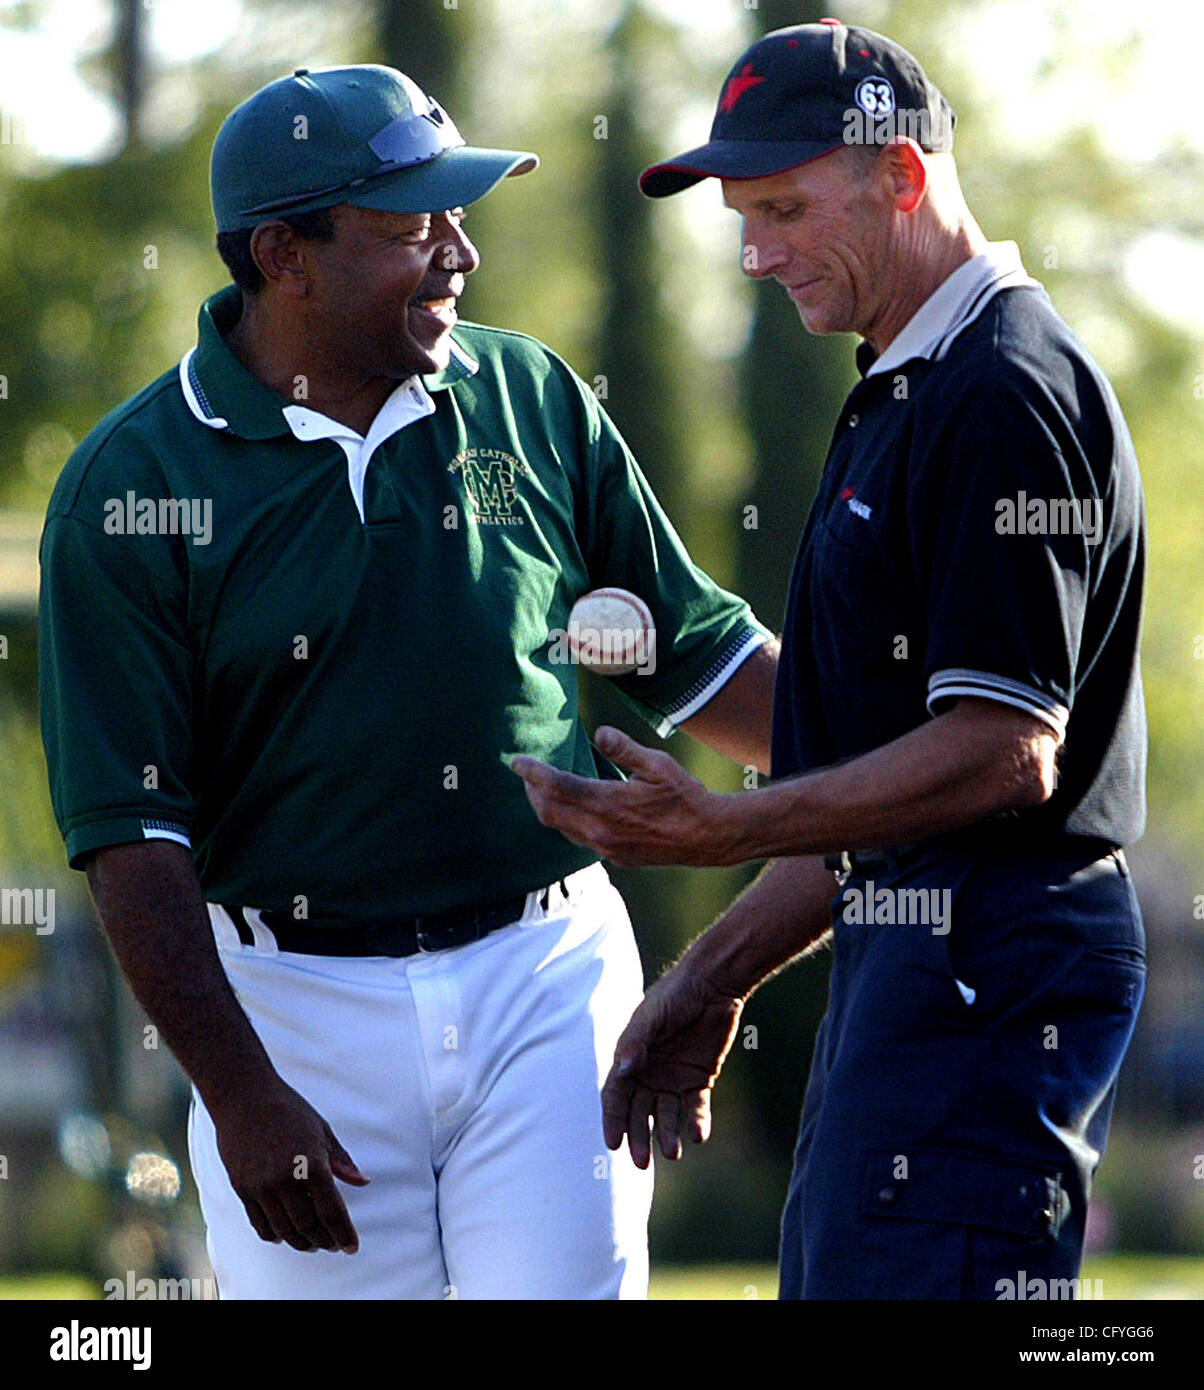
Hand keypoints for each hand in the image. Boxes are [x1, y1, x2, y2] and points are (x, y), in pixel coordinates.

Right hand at [209, 1078, 369, 1253]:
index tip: (351, 1247)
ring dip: (301, 1242)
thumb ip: (341, 1161)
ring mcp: (262, 1187)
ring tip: (312, 1243)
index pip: (332, 1212)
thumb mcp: (322, 1130)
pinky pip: (260, 1224)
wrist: (245, 1097)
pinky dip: (275, 1235)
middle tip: (334, 1245)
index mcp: (312, 1165)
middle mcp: (286, 1181)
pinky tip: (285, 1234)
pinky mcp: (243, 1189)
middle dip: (325, 1241)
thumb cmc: (289, 1110)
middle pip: (309, 1227)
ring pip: (285, 1230)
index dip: (344, 1234)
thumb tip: (363, 1182)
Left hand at [510, 725, 738, 866]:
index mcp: (608, 804)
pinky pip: (580, 840)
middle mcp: (601, 830)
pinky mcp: (617, 857)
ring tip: (544, 791)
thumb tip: (599, 733)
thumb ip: (624, 749)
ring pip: (562, 829)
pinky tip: (576, 811)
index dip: (532, 773)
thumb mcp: (658, 764)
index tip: (517, 761)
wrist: (708, 837)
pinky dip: (569, 823)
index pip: (557, 787)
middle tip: (526, 775)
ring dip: (548, 809)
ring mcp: (607, 847)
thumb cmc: (686, 797)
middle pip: (550, 812)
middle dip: (533, 793)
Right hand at [602, 963, 744, 1167]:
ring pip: (667, 1115)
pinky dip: (697, 1122)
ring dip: (667, 1134)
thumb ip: (636, 1042)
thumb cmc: (674, 995)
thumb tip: (623, 1069)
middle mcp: (649, 1072)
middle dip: (638, 1137)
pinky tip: (698, 1135)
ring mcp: (675, 1077)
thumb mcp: (651, 1016)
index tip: (612, 1144)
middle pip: (639, 1113)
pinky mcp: (700, 1077)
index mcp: (630, 1059)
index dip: (613, 1120)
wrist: (713, 984)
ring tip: (673, 1152)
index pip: (616, 1097)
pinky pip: (696, 1107)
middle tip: (641, 1163)